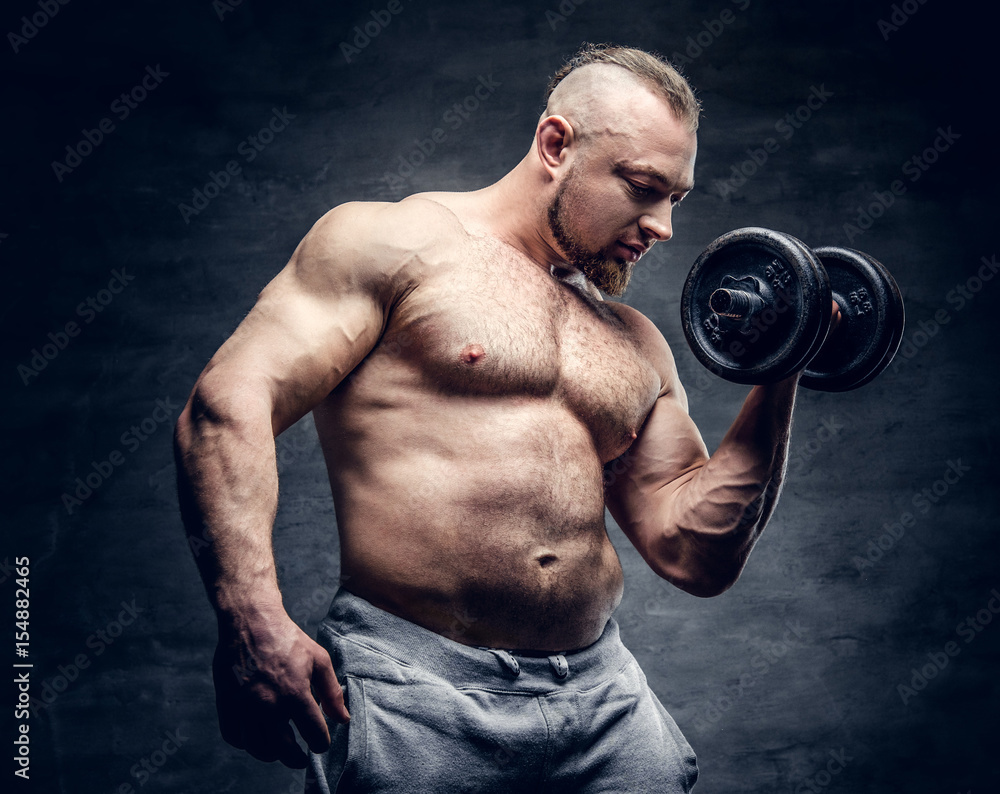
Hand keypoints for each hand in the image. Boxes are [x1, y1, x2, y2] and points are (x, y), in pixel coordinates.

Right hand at [212, 606, 348, 767]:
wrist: (250, 622)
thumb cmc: (288, 639)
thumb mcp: (318, 659)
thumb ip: (332, 692)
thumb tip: (343, 719)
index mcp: (295, 694)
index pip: (314, 735)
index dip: (321, 743)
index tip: (320, 742)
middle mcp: (268, 706)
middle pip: (284, 750)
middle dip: (296, 758)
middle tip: (300, 757)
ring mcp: (245, 707)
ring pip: (258, 748)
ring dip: (271, 754)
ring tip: (280, 748)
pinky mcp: (226, 704)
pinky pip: (235, 737)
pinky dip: (246, 743)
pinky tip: (256, 736)